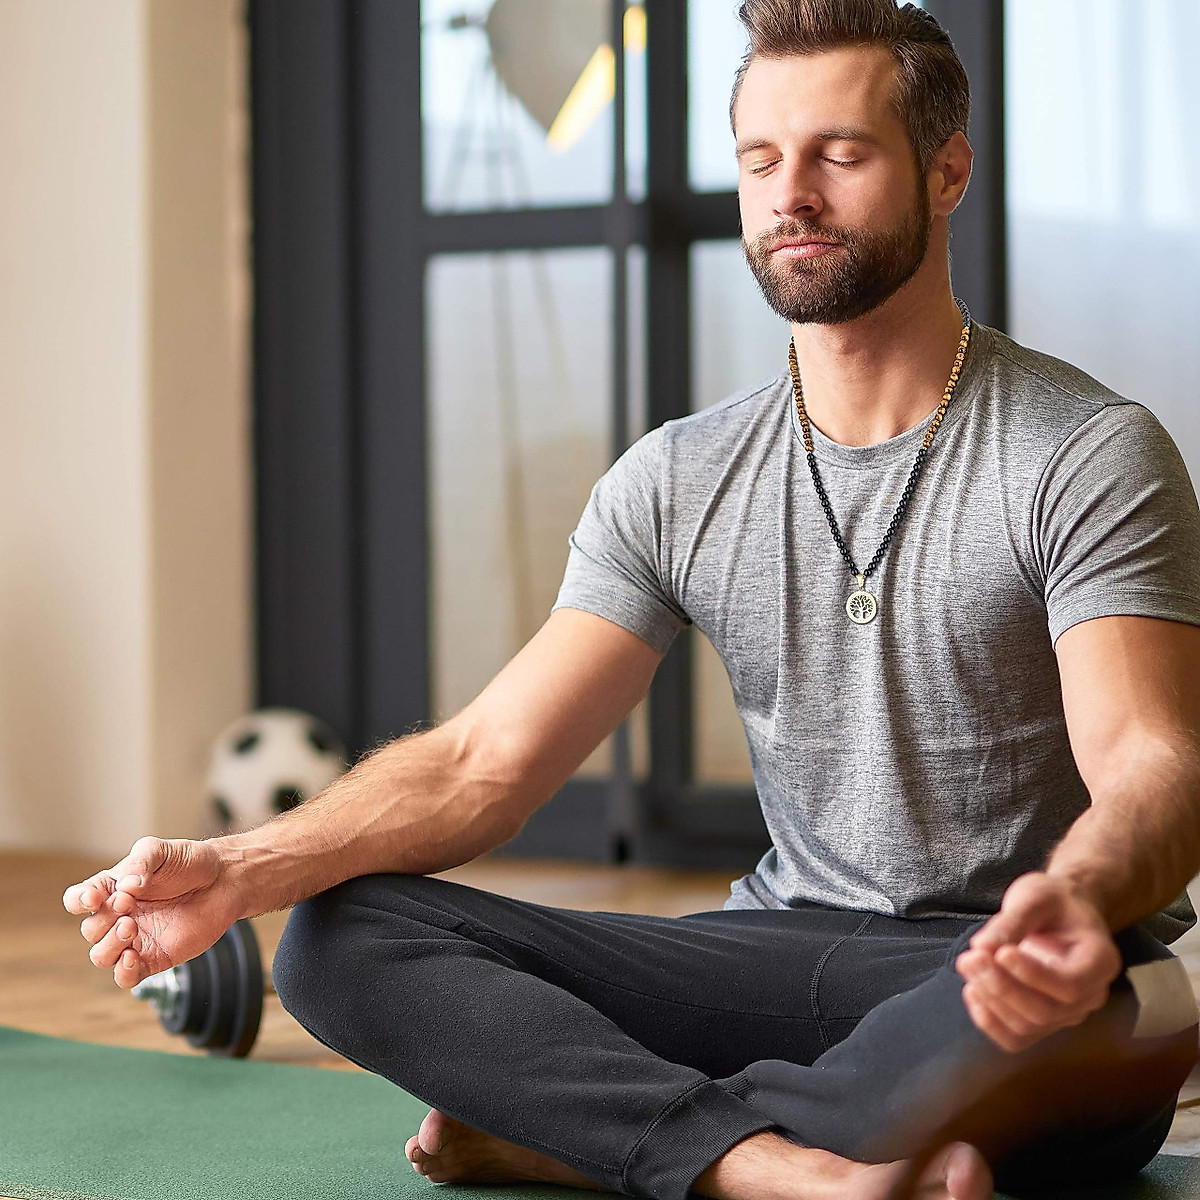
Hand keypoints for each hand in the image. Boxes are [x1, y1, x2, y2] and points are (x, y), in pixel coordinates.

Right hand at [63, 836, 239, 989]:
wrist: (225, 880)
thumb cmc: (191, 863)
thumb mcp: (161, 851)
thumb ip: (140, 862)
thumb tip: (126, 886)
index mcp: (113, 889)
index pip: (78, 900)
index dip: (79, 901)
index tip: (95, 898)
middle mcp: (119, 916)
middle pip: (90, 929)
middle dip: (103, 919)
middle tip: (129, 905)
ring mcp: (136, 939)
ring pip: (101, 956)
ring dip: (109, 945)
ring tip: (131, 926)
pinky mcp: (154, 958)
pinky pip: (126, 977)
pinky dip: (123, 972)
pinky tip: (131, 957)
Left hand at [955, 871, 1121, 1053]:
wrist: (1060, 910)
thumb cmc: (1053, 900)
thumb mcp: (1036, 896)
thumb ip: (1013, 921)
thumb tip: (982, 947)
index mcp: (1099, 962)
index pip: (1070, 985)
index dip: (1032, 975)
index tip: (1000, 952)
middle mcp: (1090, 996)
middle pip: (1045, 1011)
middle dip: (1001, 987)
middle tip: (969, 957)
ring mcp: (1067, 1013)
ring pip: (1027, 1027)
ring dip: (990, 1000)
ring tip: (967, 964)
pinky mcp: (1043, 1021)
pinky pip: (1016, 1038)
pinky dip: (989, 1022)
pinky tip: (972, 991)